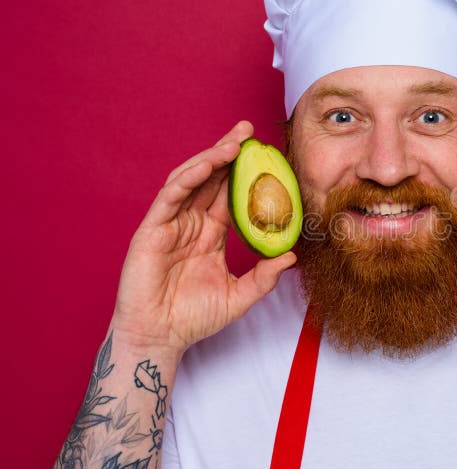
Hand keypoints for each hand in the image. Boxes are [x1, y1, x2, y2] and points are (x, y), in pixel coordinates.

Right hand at [110, 121, 295, 355]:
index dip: (244, 172)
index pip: (229, 194)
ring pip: (190, 181)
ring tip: (232, 143)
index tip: (265, 152)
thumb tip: (291, 256)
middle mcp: (191, 223)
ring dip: (210, 158)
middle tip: (248, 130)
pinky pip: (170, 197)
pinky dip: (187, 179)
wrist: (161, 337)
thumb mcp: (240, 296)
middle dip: (228, 152)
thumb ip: (264, 277)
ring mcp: (171, 224)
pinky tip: (206, 165)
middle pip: (210, 179)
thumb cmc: (194, 318)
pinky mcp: (152, 230)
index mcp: (211, 234)